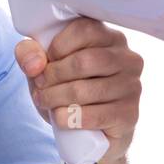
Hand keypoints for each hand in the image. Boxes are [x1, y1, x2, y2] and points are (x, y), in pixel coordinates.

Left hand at [15, 18, 143, 163]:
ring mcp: (132, 87)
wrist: (90, 134)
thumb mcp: (44, 67)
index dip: (57, 46)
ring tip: (45, 101)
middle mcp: (128, 58)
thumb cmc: (67, 90)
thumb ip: (30, 53)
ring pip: (85, 90)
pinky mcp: (129, 114)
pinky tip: (60, 118)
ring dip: (55, 98)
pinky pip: (94, 115)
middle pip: (84, 61)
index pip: (84, 29)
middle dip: (53, 75)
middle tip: (40, 85)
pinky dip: (69, 118)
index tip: (46, 61)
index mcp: (110, 37)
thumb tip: (34, 64)